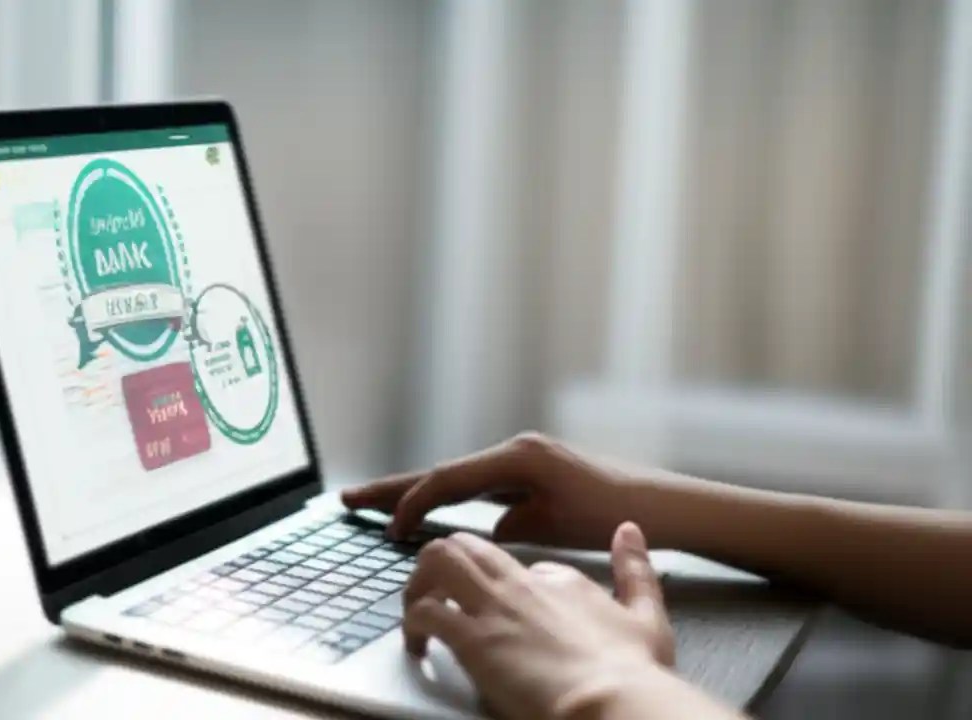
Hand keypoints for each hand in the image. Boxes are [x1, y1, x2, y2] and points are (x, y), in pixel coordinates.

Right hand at [342, 433, 642, 548]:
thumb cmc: (612, 511)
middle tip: (348, 498)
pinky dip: (443, 496)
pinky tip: (426, 509)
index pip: (448, 480)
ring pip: (454, 478)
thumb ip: (510, 522)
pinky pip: (473, 485)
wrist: (659, 503)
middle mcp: (514, 450)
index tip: (390, 530)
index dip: (413, 504)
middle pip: (441, 472)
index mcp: (518, 457)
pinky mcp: (527, 473)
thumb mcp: (556, 523)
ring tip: (373, 503)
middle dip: (394, 488)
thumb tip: (481, 530)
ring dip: (414, 492)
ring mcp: (519, 459)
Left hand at [403, 524, 674, 719]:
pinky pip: (425, 612)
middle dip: (446, 564)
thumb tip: (630, 530)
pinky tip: (418, 645)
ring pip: (437, 562)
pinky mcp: (472, 639)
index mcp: (560, 579)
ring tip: (418, 613)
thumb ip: (637, 570)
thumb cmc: (634, 670)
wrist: (612, 699)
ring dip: (419, 583)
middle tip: (437, 594)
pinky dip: (412, 624)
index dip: (503, 585)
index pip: (518, 566)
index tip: (500, 609)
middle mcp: (521, 583)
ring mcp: (494, 608)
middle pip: (468, 547)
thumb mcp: (648, 615)